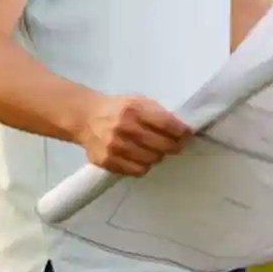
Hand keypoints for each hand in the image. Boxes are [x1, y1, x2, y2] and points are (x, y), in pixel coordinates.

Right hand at [77, 94, 192, 175]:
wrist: (86, 118)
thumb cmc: (117, 108)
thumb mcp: (138, 101)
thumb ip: (158, 113)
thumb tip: (181, 129)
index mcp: (134, 109)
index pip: (166, 124)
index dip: (181, 131)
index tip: (186, 134)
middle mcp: (125, 128)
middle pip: (162, 145)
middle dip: (174, 145)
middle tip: (175, 145)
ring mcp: (115, 147)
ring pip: (151, 160)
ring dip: (157, 156)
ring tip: (154, 149)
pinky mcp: (108, 161)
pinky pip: (137, 170)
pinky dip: (143, 165)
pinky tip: (141, 157)